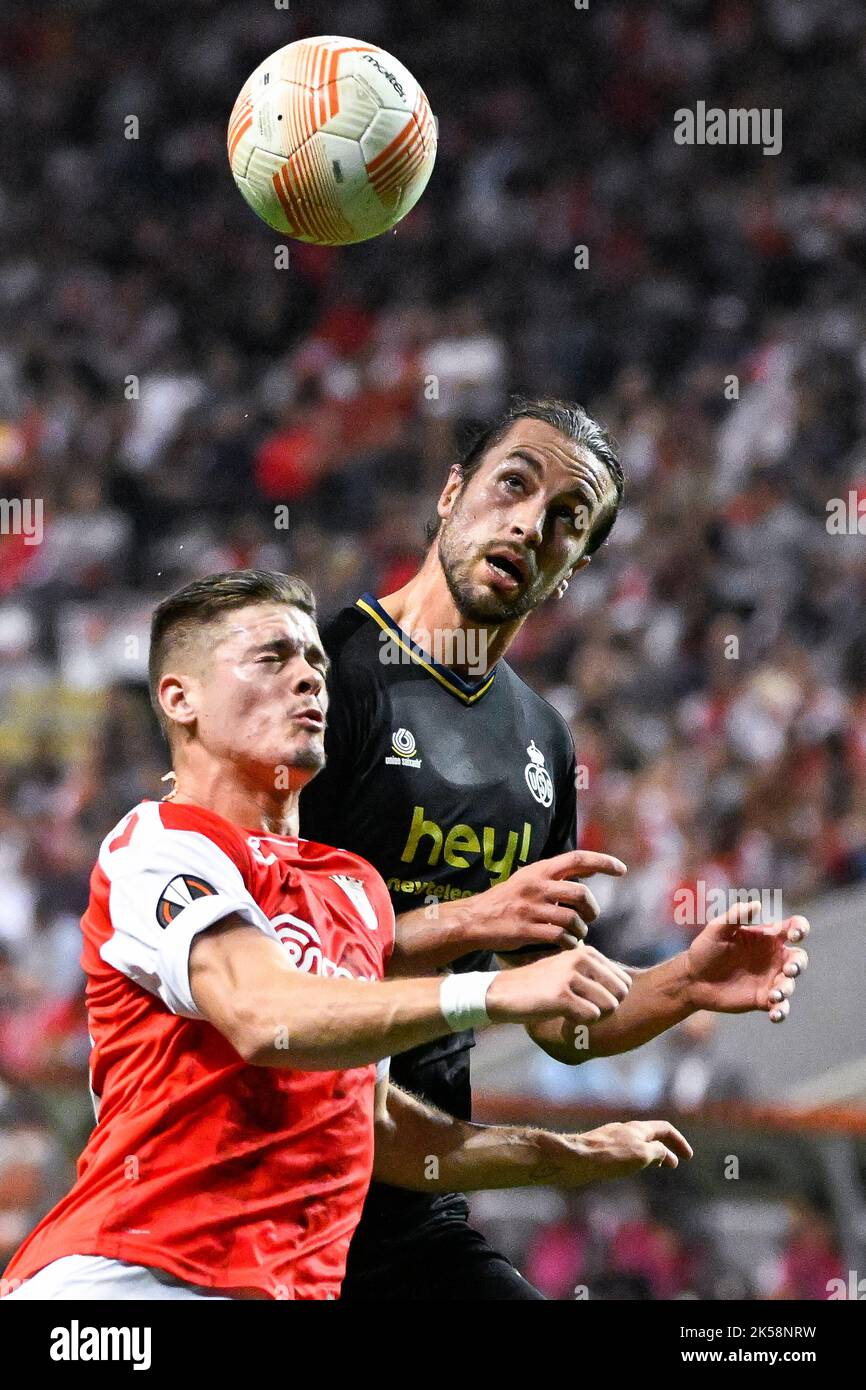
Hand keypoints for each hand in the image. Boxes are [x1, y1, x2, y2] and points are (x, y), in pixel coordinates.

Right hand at [463, 849, 626, 955]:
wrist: (474, 920)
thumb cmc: (505, 900)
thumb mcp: (527, 879)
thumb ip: (554, 876)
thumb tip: (589, 872)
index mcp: (539, 870)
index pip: (578, 858)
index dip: (603, 862)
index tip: (621, 869)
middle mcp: (537, 886)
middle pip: (581, 893)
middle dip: (592, 908)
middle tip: (591, 916)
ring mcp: (531, 909)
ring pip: (573, 919)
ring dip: (581, 930)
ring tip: (577, 934)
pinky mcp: (527, 930)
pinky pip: (560, 938)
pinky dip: (569, 943)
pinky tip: (567, 945)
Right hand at [487, 944, 630, 1026]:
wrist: (502, 993)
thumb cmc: (539, 986)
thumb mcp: (568, 970)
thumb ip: (595, 975)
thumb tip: (626, 990)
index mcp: (587, 952)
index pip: (624, 981)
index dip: (611, 998)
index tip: (590, 1002)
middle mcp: (581, 959)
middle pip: (621, 994)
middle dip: (607, 1009)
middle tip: (584, 1011)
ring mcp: (571, 976)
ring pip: (609, 1006)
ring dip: (594, 1016)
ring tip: (572, 1013)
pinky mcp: (561, 995)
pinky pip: (591, 1017)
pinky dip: (580, 1024)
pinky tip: (563, 1018)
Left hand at [542, 1121, 693, 1184]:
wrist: (575, 1158)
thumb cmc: (610, 1156)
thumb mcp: (642, 1154)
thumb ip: (657, 1152)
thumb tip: (664, 1154)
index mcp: (637, 1128)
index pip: (665, 1128)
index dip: (679, 1142)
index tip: (688, 1157)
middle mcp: (625, 1129)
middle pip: (650, 1134)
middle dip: (664, 1147)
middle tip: (673, 1164)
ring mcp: (611, 1137)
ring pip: (636, 1143)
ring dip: (650, 1153)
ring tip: (655, 1166)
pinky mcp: (599, 1148)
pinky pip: (623, 1150)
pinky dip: (635, 1158)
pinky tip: (629, 1168)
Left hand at [685, 899, 809, 1021]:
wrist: (693, 979)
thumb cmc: (705, 949)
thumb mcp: (717, 929)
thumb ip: (735, 916)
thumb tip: (756, 904)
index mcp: (766, 937)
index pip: (792, 928)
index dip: (800, 928)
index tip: (794, 935)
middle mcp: (773, 958)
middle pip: (798, 958)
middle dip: (799, 963)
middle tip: (789, 969)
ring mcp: (770, 979)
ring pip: (790, 984)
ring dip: (787, 989)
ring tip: (775, 994)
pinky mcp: (763, 999)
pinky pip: (780, 1006)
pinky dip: (782, 1011)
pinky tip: (775, 1014)